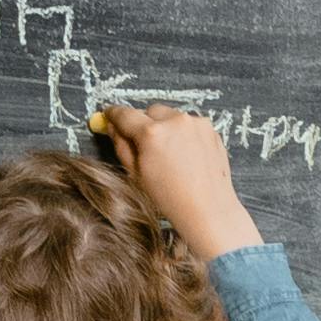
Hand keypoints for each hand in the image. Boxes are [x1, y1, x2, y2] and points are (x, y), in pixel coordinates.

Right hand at [94, 101, 257, 261]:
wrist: (208, 210)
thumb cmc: (169, 198)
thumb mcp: (135, 174)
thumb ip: (121, 145)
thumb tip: (112, 127)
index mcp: (152, 133)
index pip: (125, 114)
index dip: (114, 114)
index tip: (109, 115)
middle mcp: (175, 121)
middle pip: (150, 111)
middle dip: (144, 123)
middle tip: (144, 145)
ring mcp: (196, 123)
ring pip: (171, 116)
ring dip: (165, 127)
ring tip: (169, 155)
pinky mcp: (211, 129)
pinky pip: (189, 124)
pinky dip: (183, 134)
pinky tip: (185, 157)